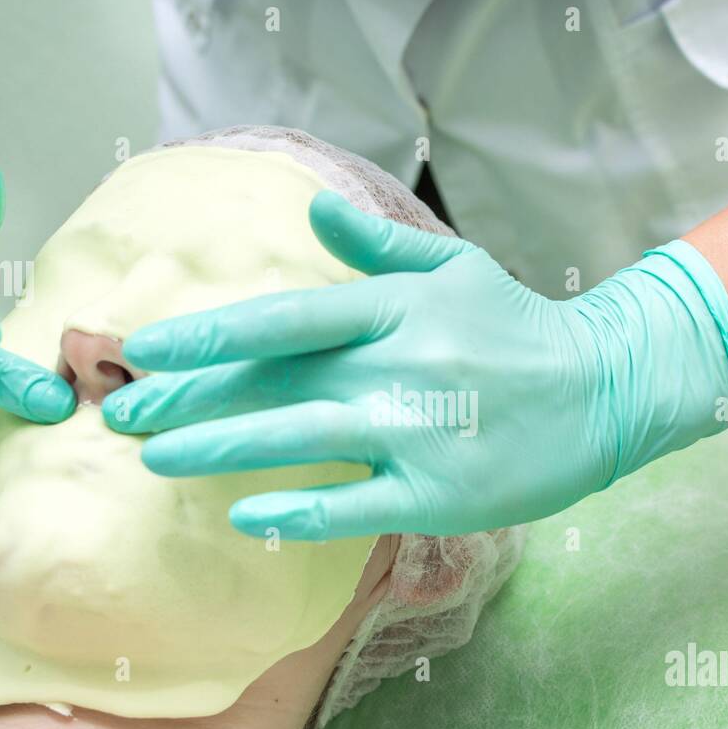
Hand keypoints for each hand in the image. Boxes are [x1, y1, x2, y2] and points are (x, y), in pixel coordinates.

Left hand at [105, 192, 727, 538]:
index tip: (146, 348)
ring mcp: (420, 431)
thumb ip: (381, 248)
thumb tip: (317, 211)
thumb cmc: (521, 329)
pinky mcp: (441, 492)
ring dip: (221, 446)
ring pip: (301, 438)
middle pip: (276, 381)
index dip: (210, 335)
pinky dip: (298, 512)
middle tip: (122, 413)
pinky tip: (245, 517)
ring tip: (154, 457)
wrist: (605, 390)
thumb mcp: (456, 269)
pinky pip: (355, 505)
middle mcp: (401, 364)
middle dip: (191, 397)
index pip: (286, 318)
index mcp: (398, 308)